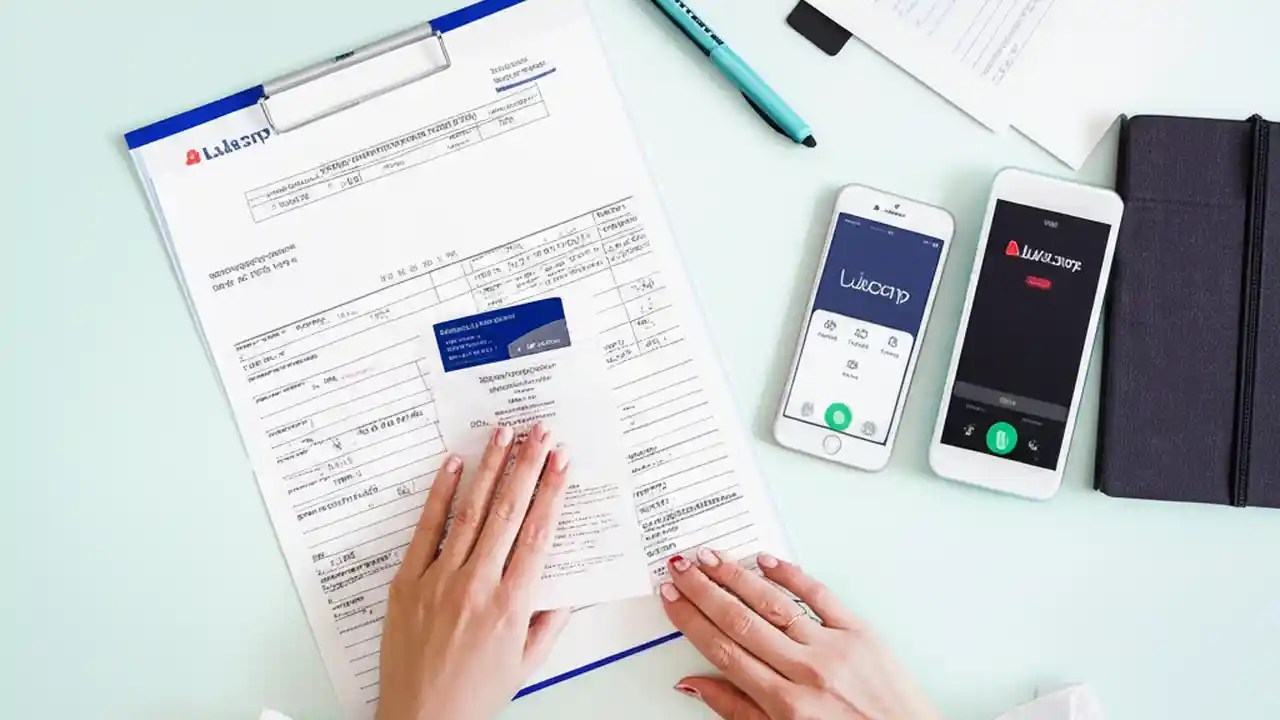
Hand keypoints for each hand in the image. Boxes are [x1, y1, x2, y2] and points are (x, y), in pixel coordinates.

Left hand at [375, 423, 571, 719]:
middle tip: (540, 431)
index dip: (552, 491)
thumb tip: (571, 587)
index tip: (562, 460)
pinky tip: (454, 465)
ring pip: (470, 511)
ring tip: (502, 433)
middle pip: (507, 511)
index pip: (538, 533)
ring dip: (489, 468)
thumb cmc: (475, 696)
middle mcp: (476, 585)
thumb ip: (551, 621)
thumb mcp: (527, 663)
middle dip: (527, 465)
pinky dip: (440, 494)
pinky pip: (426, 529)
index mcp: (511, 605)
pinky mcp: (407, 582)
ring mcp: (438, 580)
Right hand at [660, 550, 942, 719]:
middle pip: (741, 622)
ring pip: (774, 604)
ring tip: (710, 557)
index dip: (692, 620)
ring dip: (737, 577)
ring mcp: (835, 649)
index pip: (724, 651)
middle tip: (679, 567)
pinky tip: (766, 560)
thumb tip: (691, 683)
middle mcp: (807, 673)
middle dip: (704, 591)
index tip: (672, 598)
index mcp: (784, 705)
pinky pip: (821, 596)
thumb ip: (736, 710)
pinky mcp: (862, 633)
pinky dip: (791, 575)